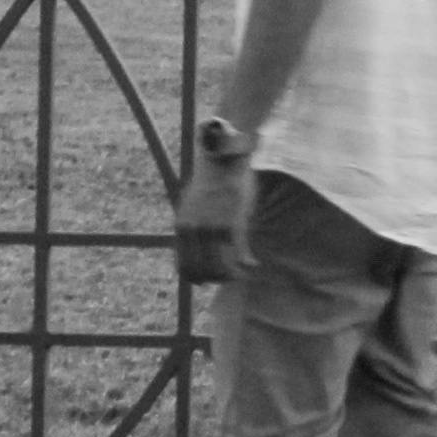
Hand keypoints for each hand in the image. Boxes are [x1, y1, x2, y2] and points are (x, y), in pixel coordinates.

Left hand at [174, 120, 254, 284]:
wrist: (223, 156)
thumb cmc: (213, 179)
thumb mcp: (194, 206)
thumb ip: (194, 225)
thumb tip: (196, 240)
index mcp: (182, 228)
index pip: (183, 268)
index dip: (197, 278)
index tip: (210, 280)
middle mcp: (193, 231)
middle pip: (201, 272)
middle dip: (217, 279)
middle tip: (231, 277)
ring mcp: (212, 228)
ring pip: (220, 267)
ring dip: (233, 275)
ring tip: (243, 273)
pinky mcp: (232, 222)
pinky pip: (238, 254)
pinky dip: (246, 264)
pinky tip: (253, 264)